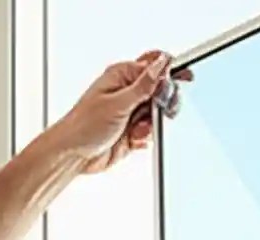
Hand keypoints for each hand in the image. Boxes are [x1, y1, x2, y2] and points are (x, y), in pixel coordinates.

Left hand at [50, 49, 192, 173]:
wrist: (74, 156)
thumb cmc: (84, 126)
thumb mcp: (118, 102)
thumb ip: (144, 85)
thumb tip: (161, 64)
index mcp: (121, 76)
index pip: (155, 66)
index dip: (171, 72)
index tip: (186, 79)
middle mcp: (127, 92)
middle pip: (161, 91)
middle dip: (162, 105)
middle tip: (154, 113)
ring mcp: (130, 112)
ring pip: (157, 114)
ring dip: (150, 125)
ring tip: (135, 130)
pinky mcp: (131, 131)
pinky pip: (150, 132)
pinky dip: (144, 138)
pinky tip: (131, 140)